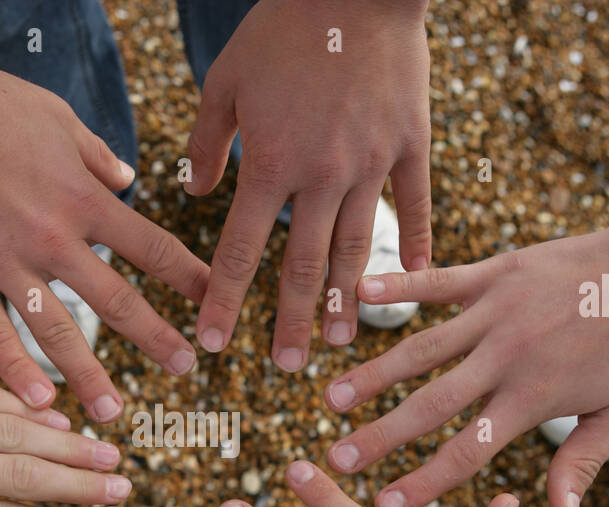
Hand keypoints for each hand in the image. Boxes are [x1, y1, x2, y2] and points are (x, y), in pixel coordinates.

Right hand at [0, 59, 208, 421]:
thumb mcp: (58, 118)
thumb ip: (97, 156)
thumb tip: (129, 177)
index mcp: (83, 198)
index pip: (154, 248)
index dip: (191, 280)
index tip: (216, 306)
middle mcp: (52, 237)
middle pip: (117, 300)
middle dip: (157, 338)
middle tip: (186, 369)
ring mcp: (4, 259)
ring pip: (56, 330)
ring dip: (89, 374)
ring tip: (114, 412)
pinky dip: (14, 370)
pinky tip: (38, 402)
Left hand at [187, 0, 431, 367]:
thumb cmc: (283, 28)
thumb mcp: (226, 80)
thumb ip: (207, 143)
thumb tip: (191, 192)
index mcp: (270, 164)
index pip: (240, 250)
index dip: (223, 300)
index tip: (212, 342)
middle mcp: (321, 176)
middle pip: (301, 267)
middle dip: (288, 323)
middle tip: (283, 370)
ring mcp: (370, 164)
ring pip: (356, 248)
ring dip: (344, 301)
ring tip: (338, 344)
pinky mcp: (410, 144)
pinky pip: (415, 205)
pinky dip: (416, 245)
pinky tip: (414, 279)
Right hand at [327, 212, 608, 506]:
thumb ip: (581, 465)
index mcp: (533, 398)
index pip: (466, 452)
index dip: (423, 482)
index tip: (384, 506)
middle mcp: (505, 357)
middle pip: (429, 406)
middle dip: (379, 437)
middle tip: (336, 460)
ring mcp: (495, 311)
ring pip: (421, 349)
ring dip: (373, 375)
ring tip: (332, 399)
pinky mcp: (494, 272)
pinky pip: (437, 281)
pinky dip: (398, 285)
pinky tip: (358, 293)